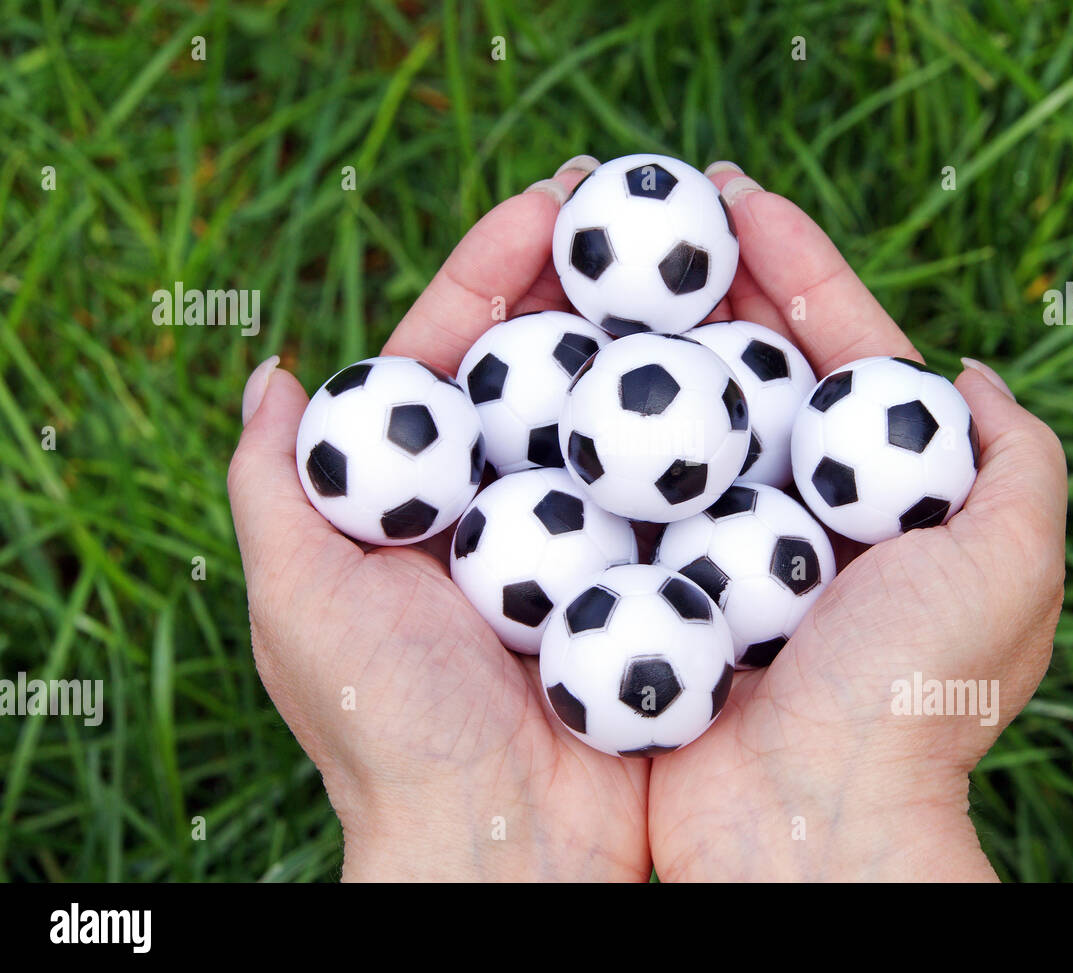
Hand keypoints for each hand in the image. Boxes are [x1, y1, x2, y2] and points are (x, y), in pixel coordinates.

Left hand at [228, 156, 650, 881]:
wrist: (503, 851)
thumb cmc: (389, 733)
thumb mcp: (300, 604)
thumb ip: (275, 489)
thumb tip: (264, 372)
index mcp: (428, 496)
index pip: (458, 355)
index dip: (494, 272)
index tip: (546, 202)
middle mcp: (516, 505)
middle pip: (556, 367)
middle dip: (595, 278)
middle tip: (645, 199)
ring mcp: (597, 539)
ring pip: (632, 413)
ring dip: (666, 336)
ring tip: (713, 256)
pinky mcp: (663, 579)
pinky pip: (696, 490)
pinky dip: (722, 430)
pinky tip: (760, 368)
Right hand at [646, 164, 1067, 880]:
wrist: (812, 830)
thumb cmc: (915, 697)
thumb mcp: (1012, 568)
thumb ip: (1020, 461)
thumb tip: (975, 374)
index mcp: (875, 491)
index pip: (835, 347)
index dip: (794, 264)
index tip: (736, 194)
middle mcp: (788, 508)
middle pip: (742, 368)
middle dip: (699, 279)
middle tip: (645, 198)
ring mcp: (707, 544)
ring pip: (667, 417)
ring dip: (631, 338)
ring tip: (580, 255)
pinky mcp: (641, 585)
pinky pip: (603, 492)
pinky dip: (579, 430)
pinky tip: (540, 368)